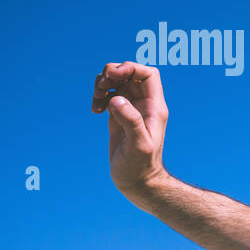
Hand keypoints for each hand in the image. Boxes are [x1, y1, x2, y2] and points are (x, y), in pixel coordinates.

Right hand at [91, 62, 169, 197]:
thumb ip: (131, 121)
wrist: (136, 181)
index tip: (113, 76)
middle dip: (112, 73)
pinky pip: (108, 95)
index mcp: (154, 107)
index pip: (148, 74)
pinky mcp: (118, 116)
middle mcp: (144, 105)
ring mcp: (130, 109)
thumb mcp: (138, 144)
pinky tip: (95, 110)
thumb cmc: (140, 166)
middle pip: (130, 73)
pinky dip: (98, 96)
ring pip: (117, 82)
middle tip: (101, 86)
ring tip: (96, 99)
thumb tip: (116, 99)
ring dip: (102, 83)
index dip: (131, 68)